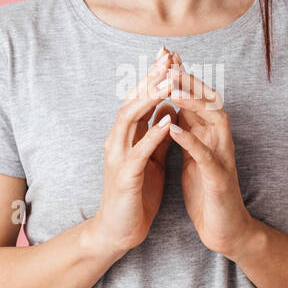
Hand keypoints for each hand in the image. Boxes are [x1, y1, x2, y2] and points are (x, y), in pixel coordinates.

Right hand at [90, 47, 179, 254]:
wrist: (119, 230)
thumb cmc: (136, 195)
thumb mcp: (152, 159)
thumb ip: (158, 135)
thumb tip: (170, 109)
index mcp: (125, 136)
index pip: (138, 97)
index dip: (153, 76)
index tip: (170, 56)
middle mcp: (117, 140)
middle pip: (132, 99)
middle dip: (150, 78)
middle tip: (168, 57)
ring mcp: (118, 157)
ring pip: (130, 118)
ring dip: (150, 98)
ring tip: (169, 81)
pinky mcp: (125, 176)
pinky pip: (139, 150)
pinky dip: (153, 134)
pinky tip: (169, 121)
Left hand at [163, 58, 256, 258]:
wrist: (224, 230)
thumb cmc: (207, 192)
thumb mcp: (194, 155)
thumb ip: (188, 130)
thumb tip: (175, 106)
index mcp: (209, 134)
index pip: (196, 98)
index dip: (181, 77)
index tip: (164, 55)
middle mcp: (219, 139)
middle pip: (208, 99)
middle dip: (188, 78)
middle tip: (170, 59)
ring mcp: (221, 157)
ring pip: (212, 120)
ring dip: (192, 101)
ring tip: (172, 85)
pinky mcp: (218, 178)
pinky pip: (205, 155)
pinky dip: (190, 140)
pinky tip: (173, 128)